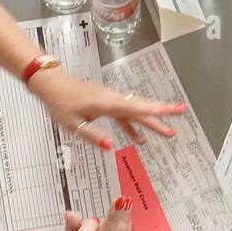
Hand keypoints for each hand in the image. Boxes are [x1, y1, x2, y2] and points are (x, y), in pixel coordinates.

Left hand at [28, 70, 185, 149]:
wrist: (51, 83)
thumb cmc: (60, 101)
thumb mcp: (73, 123)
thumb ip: (93, 136)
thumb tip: (110, 147)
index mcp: (106, 104)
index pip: (136, 108)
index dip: (156, 110)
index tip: (172, 110)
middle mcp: (112, 100)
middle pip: (141, 108)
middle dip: (161, 113)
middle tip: (180, 115)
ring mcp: (110, 100)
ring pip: (135, 111)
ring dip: (150, 122)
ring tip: (167, 132)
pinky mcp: (106, 103)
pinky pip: (124, 114)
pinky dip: (132, 125)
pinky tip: (138, 138)